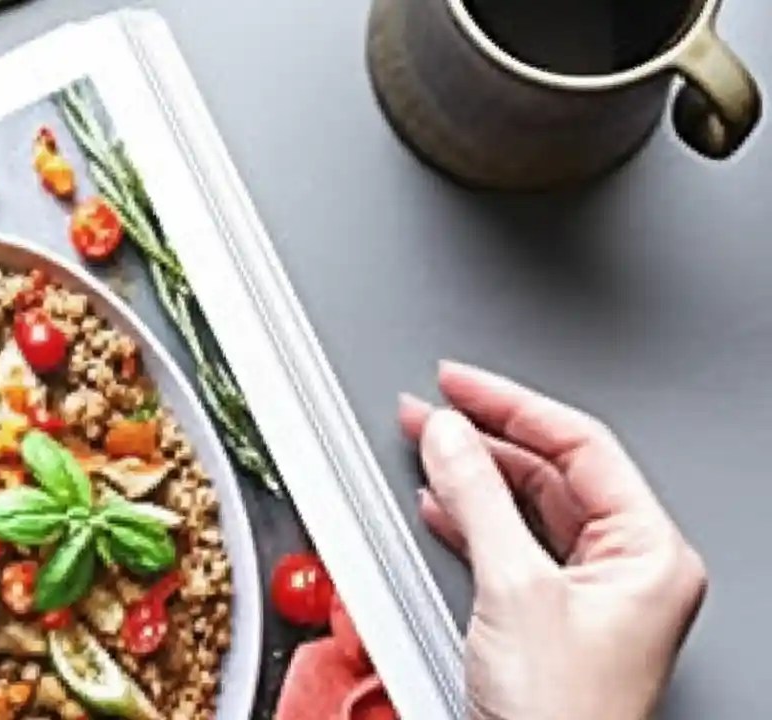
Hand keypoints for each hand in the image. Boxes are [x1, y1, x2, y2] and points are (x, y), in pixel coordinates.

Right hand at [399, 362, 705, 719]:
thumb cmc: (561, 717)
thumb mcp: (513, 588)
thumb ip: (477, 497)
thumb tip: (448, 434)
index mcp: (649, 553)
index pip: (582, 447)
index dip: (514, 405)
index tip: (460, 383)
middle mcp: (626, 569)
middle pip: (550, 475)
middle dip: (483, 441)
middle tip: (429, 412)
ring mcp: (587, 595)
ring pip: (524, 510)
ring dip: (469, 479)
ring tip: (422, 447)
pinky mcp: (548, 618)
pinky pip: (507, 547)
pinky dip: (467, 522)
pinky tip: (436, 504)